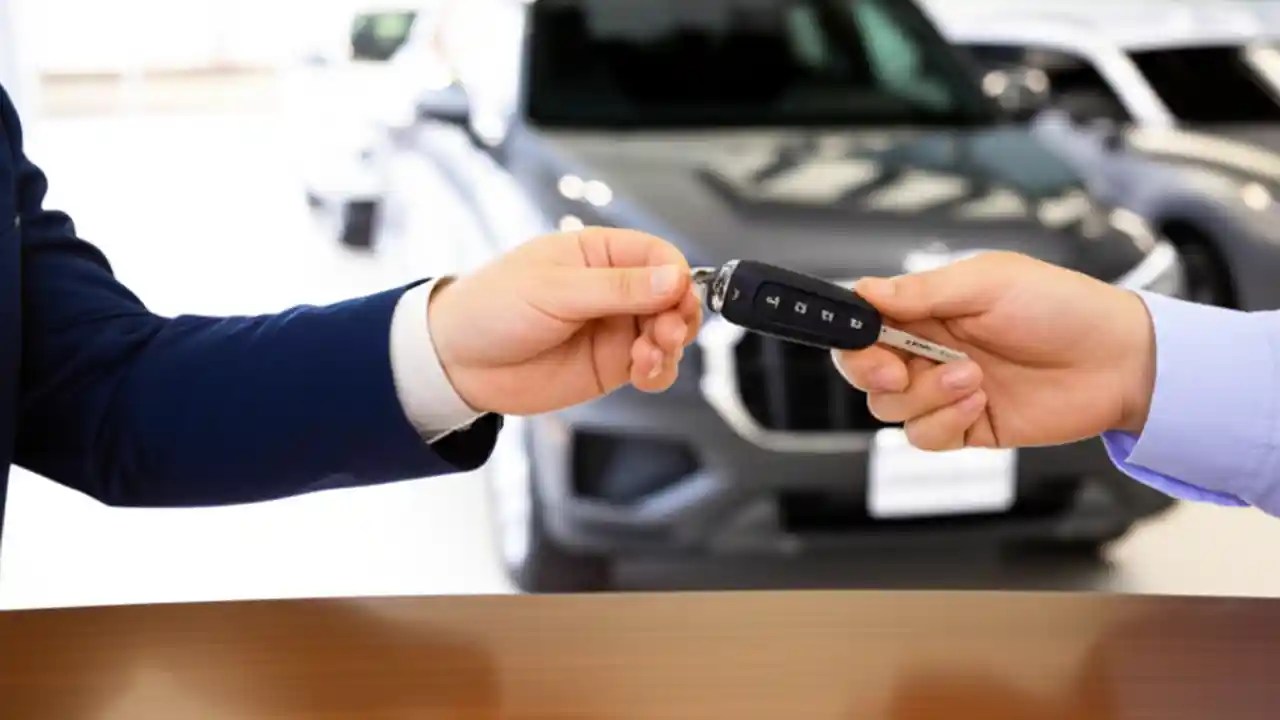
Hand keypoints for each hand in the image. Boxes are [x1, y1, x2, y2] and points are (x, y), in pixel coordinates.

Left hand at [427, 227, 700, 415]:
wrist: (457, 362)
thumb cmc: (491, 307)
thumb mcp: (555, 290)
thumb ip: (618, 288)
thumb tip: (674, 278)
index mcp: (599, 254)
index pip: (660, 257)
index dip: (677, 277)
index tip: (676, 297)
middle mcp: (614, 289)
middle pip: (674, 297)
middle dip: (679, 315)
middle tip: (665, 333)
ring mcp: (615, 328)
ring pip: (669, 334)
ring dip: (670, 346)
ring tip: (648, 357)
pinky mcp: (611, 364)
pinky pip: (653, 367)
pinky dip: (659, 372)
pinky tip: (644, 373)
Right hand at [832, 252, 1156, 450]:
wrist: (1120, 361)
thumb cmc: (1064, 307)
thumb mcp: (989, 282)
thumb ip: (922, 291)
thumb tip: (866, 291)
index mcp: (929, 308)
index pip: (865, 325)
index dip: (854, 338)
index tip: (868, 342)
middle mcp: (930, 349)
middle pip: (866, 372)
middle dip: (874, 372)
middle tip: (902, 368)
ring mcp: (946, 391)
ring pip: (891, 408)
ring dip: (925, 396)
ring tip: (970, 378)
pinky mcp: (967, 427)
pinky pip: (925, 436)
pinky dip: (943, 422)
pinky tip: (978, 402)